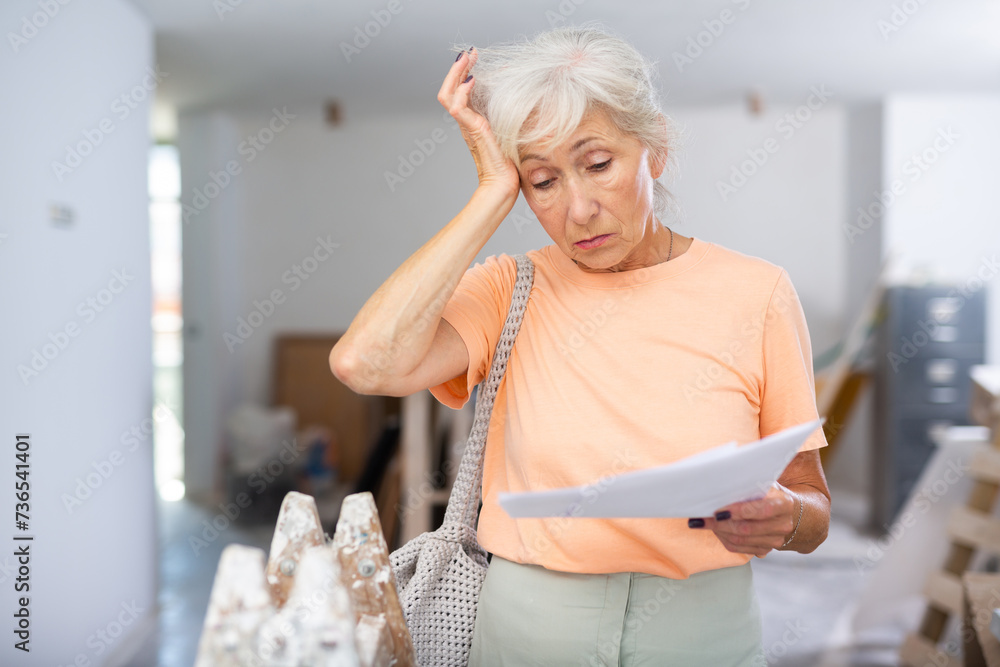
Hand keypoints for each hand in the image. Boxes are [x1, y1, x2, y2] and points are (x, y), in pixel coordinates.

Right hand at [438, 47, 519, 199]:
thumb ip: (510, 113)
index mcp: (473, 121)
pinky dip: (462, 91)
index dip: (463, 71)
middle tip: (469, 52)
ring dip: (456, 73)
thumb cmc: (511, 162)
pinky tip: (472, 80)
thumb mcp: (511, 129)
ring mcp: (467, 127)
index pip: (460, 91)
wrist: (506, 184)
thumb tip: (520, 92)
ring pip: (448, 94)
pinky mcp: (473, 131)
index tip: (474, 56)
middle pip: (449, 89)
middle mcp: (466, 122)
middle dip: (458, 67)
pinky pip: (458, 107)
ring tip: (467, 58)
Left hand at [687, 483, 799, 557]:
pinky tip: (714, 529)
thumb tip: (722, 483)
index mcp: (784, 504)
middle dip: (721, 523)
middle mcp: (782, 525)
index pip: (762, 510)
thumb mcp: (763, 483)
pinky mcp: (764, 549)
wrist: (783, 510)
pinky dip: (723, 539)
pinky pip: (739, 548)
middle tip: (702, 517)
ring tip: (704, 522)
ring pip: (740, 540)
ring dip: (719, 531)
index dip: (739, 511)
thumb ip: (748, 484)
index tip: (719, 510)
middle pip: (748, 529)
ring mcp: (774, 540)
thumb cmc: (767, 492)